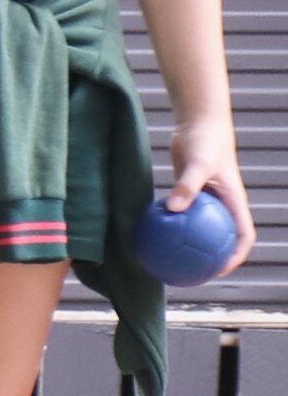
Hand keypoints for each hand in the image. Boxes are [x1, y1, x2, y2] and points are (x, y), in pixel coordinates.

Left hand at [168, 116, 258, 266]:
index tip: (220, 271)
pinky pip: (183, 215)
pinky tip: (152, 234)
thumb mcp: (198, 164)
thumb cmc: (205, 140)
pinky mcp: (191, 191)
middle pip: (222, 237)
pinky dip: (173, 225)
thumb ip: (187, 185)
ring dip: (191, 245)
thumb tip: (173, 209)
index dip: (236, 256)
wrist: (199, 121)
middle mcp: (223, 203)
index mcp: (234, 201)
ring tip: (170, 260)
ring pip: (202, 228)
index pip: (243, 235)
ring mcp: (208, 198)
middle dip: (212, 258)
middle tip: (192, 273)